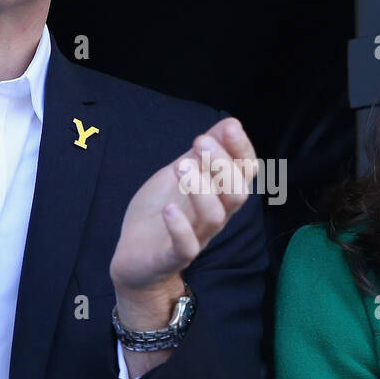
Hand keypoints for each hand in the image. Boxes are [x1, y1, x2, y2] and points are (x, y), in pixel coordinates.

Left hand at [109, 117, 257, 308]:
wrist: (134, 256)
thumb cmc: (161, 211)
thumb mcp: (181, 173)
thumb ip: (202, 152)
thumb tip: (230, 122)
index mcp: (219, 194)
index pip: (245, 173)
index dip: (242, 149)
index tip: (229, 127)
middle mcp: (214, 215)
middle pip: (238, 193)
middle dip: (223, 164)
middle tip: (199, 141)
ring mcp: (195, 237)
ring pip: (215, 217)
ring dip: (202, 189)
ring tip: (181, 168)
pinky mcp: (172, 256)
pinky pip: (186, 247)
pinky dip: (180, 227)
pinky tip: (169, 209)